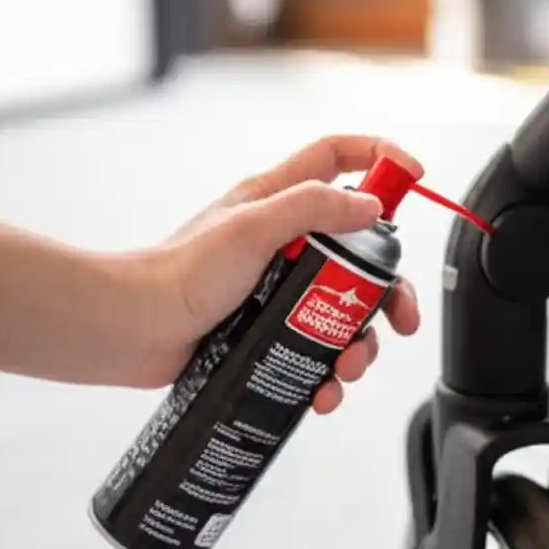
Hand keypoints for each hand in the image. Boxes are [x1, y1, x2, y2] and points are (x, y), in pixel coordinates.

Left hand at [130, 136, 422, 413]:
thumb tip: (370, 205)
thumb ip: (313, 206)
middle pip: (361, 253)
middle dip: (389, 289)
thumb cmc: (177, 272)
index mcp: (278, 200)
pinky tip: (323, 391)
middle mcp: (285, 241)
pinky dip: (328, 374)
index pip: (339, 157)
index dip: (381, 157)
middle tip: (401, 319)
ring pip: (345, 311)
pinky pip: (316, 351)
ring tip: (348, 365)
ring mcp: (280, 289)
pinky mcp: (271, 332)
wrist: (131, 331)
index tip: (417, 177)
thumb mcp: (252, 226)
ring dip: (359, 344)